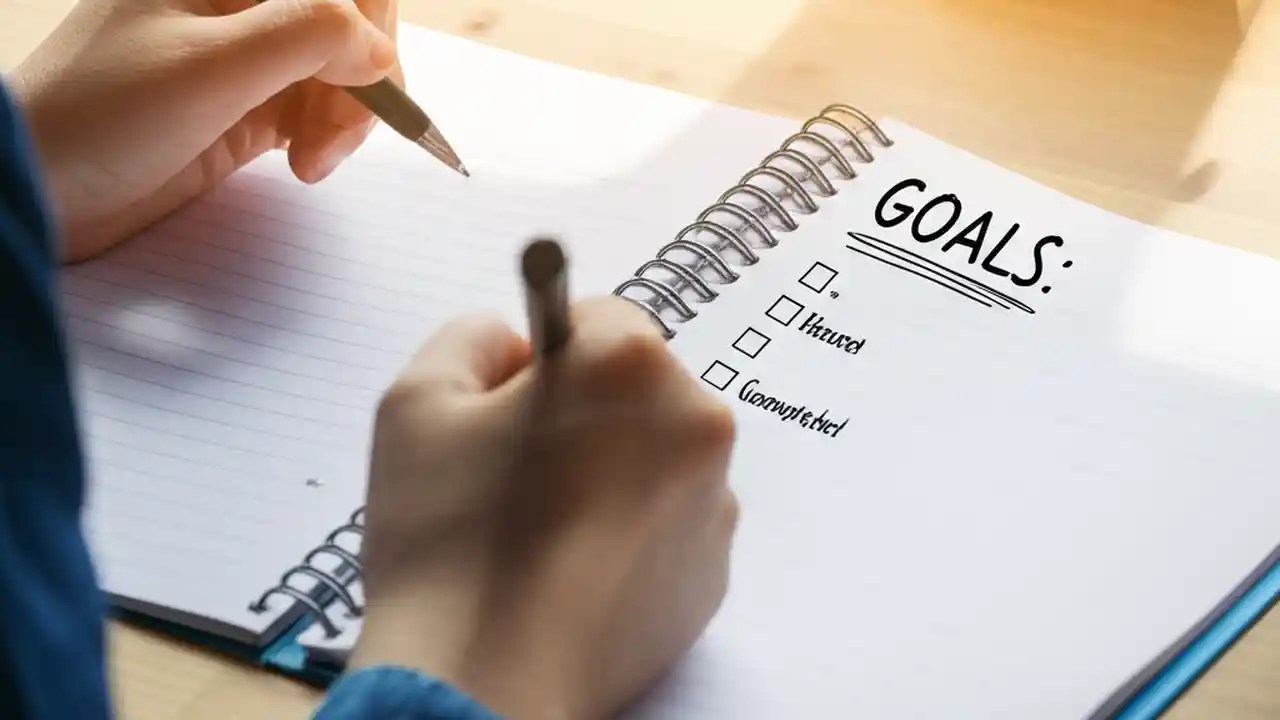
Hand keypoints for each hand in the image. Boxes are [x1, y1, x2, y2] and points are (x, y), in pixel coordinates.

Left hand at [10, 0, 398, 262]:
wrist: (39, 190)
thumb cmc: (100, 116)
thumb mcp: (209, 67)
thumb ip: (305, 36)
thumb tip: (379, 49)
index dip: (367, 22)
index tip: (366, 77)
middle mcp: (238, 2)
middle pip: (346, 25)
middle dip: (359, 81)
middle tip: (336, 137)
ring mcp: (244, 54)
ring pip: (338, 71)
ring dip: (344, 119)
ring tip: (312, 165)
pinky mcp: (246, 105)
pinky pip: (315, 108)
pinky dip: (325, 138)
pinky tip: (304, 166)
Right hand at [350, 297, 738, 718]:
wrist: (484, 685)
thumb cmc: (444, 539)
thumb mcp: (415, 401)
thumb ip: (471, 337)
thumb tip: (514, 346)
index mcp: (631, 365)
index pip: (597, 318)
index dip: (542, 360)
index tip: (508, 412)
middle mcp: (696, 423)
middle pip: (636, 388)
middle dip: (584, 413)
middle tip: (518, 475)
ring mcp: (715, 506)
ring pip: (655, 457)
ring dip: (611, 473)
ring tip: (540, 535)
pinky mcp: (714, 577)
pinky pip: (670, 527)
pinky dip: (630, 536)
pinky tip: (571, 574)